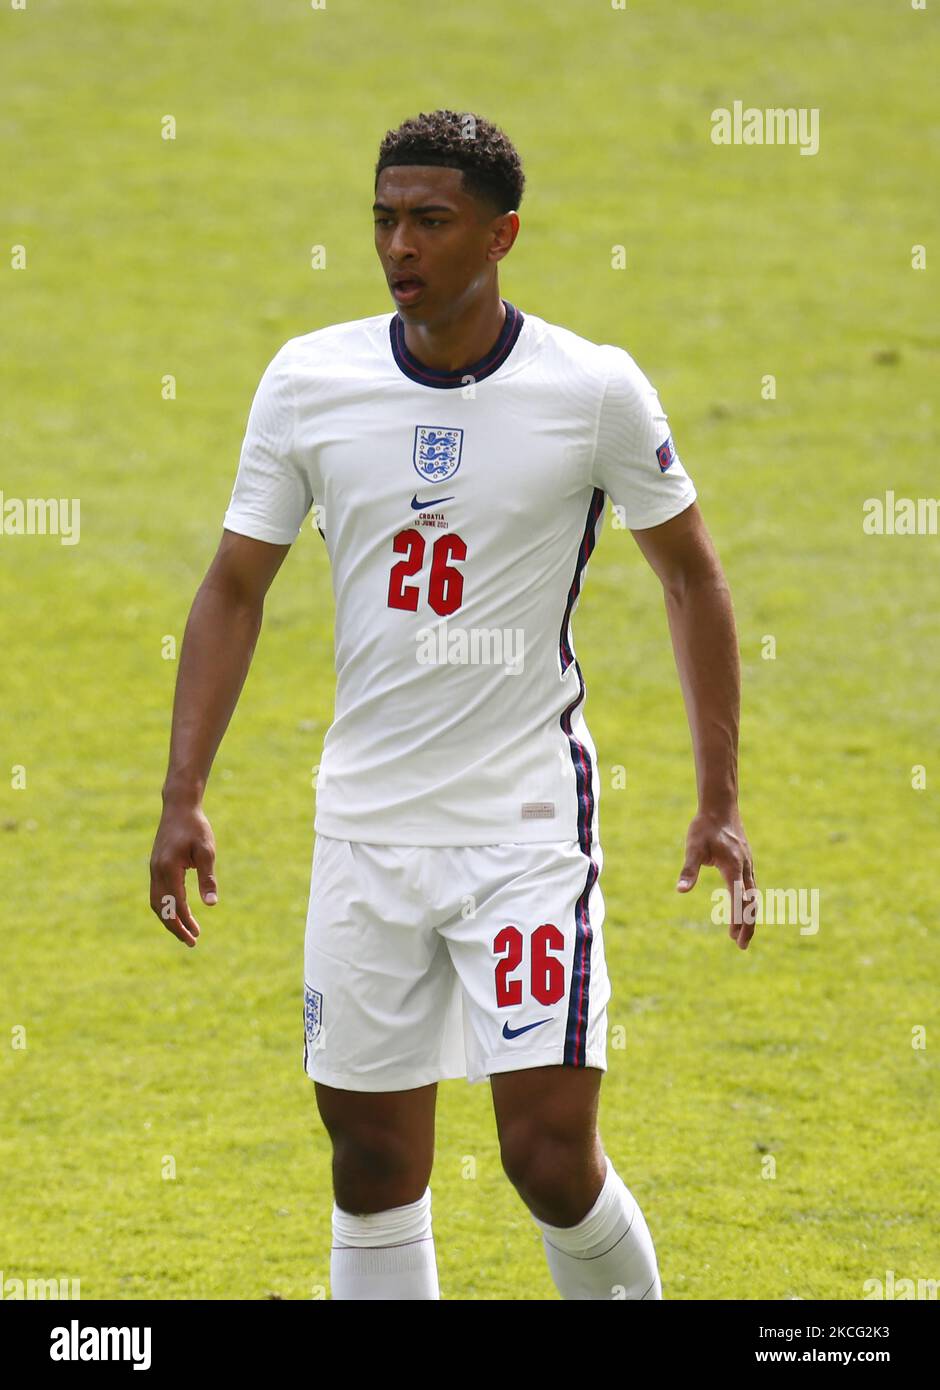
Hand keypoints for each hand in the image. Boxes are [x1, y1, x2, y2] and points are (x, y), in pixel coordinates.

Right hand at [149, 803, 217, 946]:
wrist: (179, 807)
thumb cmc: (196, 828)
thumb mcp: (207, 851)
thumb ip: (208, 878)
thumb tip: (211, 904)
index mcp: (168, 869)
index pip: (175, 905)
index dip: (186, 923)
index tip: (197, 936)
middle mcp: (156, 871)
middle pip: (162, 909)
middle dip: (175, 927)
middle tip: (191, 942)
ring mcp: (153, 869)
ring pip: (157, 903)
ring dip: (169, 919)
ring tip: (185, 931)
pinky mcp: (155, 867)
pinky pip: (157, 893)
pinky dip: (166, 907)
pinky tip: (179, 912)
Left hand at [676, 807, 756, 949]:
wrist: (720, 808)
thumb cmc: (704, 827)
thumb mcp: (693, 848)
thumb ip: (689, 870)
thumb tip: (681, 891)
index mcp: (734, 866)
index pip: (739, 899)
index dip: (738, 918)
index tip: (735, 937)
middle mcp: (745, 868)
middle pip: (751, 903)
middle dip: (748, 925)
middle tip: (741, 946)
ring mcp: (748, 866)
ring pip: (753, 897)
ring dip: (749, 917)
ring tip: (741, 936)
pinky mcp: (746, 864)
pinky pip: (751, 889)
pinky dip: (749, 905)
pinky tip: (743, 911)